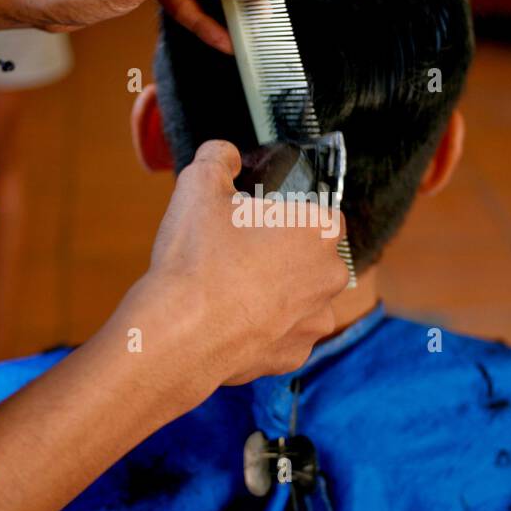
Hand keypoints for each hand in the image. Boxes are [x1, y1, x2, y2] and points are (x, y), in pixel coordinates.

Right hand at [132, 140, 350, 401]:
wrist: (178, 335)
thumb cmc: (196, 258)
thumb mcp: (198, 185)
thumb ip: (218, 158)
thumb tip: (225, 154)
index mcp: (319, 230)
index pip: (322, 213)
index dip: (289, 214)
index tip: (260, 220)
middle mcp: (331, 277)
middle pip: (312, 257)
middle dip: (283, 254)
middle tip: (238, 253)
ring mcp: (316, 321)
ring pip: (300, 297)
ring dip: (276, 294)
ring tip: (231, 291)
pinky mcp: (295, 356)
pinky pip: (284, 335)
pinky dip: (263, 329)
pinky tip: (231, 322)